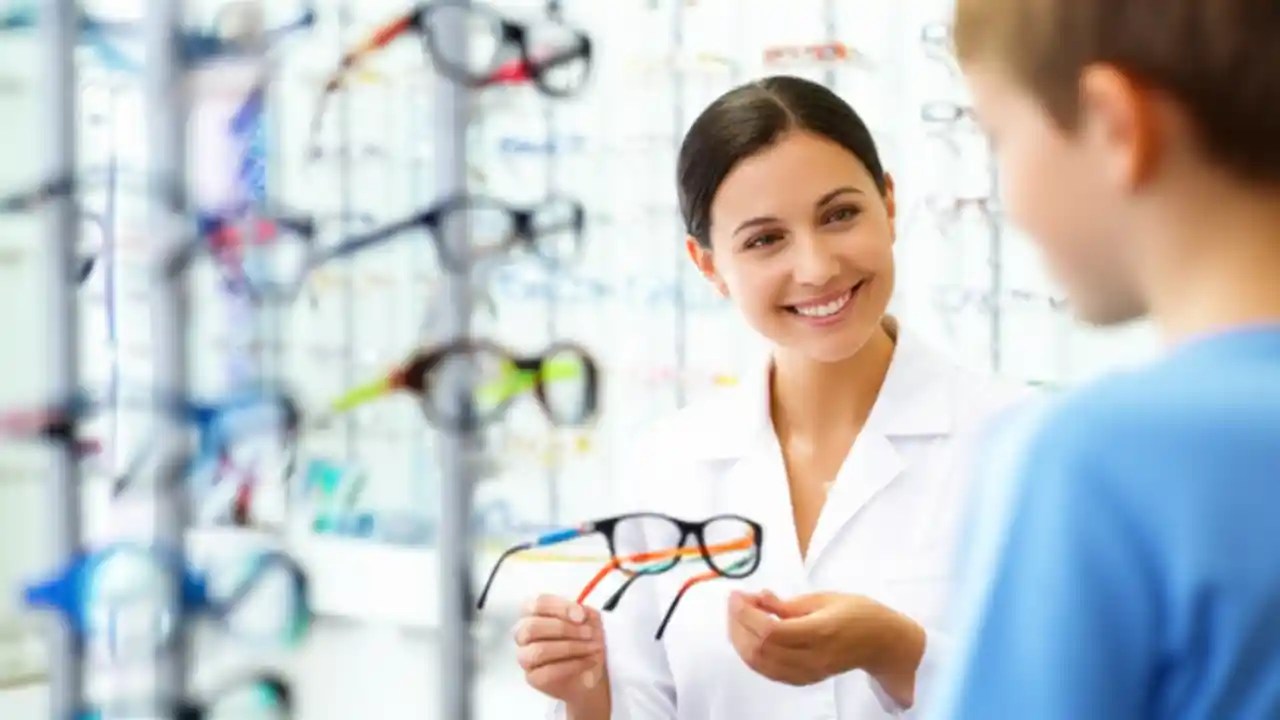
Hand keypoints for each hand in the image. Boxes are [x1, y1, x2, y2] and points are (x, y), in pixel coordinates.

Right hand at [514, 594, 609, 713]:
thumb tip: (578, 614)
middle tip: (589, 633)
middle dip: (564, 629)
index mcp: (534, 612)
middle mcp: (523, 633)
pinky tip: (588, 661)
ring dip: (570, 648)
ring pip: (538, 651)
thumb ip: (583, 612)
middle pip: (532, 627)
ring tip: (591, 648)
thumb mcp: (590, 619)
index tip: (582, 616)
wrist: (590, 670)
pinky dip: (572, 665)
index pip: (538, 603)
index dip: (560, 608)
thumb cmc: (584, 639)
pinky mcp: (533, 678)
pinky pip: (548, 672)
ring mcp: (525, 657)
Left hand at [727, 590, 925, 705]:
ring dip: (740, 640)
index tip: (736, 596)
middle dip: (738, 624)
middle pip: (760, 649)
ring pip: (760, 664)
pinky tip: (748, 636)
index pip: (770, 630)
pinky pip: (769, 671)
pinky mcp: (804, 680)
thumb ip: (789, 603)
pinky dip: (752, 654)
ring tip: (737, 617)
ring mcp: (807, 672)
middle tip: (734, 603)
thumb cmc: (858, 612)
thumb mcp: (825, 598)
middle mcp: (812, 657)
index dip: (746, 614)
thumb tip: (759, 599)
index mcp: (820, 632)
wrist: (882, 643)